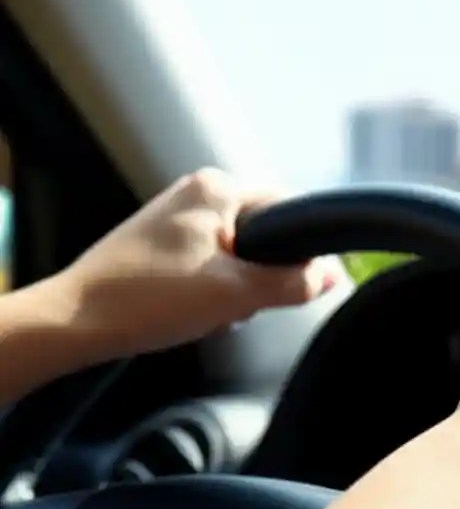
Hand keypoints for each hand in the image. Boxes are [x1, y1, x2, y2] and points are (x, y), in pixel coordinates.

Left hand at [57, 168, 346, 356]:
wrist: (75, 322)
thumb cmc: (148, 299)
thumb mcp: (239, 294)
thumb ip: (296, 283)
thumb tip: (335, 275)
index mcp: (217, 186)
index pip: (291, 211)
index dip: (300, 254)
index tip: (289, 288)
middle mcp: (197, 191)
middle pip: (265, 236)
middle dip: (260, 277)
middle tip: (238, 304)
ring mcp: (176, 215)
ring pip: (239, 255)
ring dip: (236, 288)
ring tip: (209, 310)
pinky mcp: (161, 242)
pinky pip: (212, 263)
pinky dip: (212, 290)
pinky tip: (193, 311)